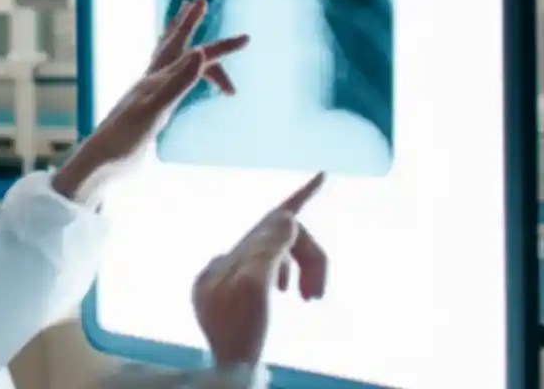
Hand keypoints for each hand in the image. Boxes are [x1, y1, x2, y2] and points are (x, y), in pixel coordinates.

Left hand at [52, 0, 248, 200]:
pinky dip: (176, 71)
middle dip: (190, 23)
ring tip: (189, 30)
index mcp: (158, 78)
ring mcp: (148, 93)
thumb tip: (200, 53)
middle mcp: (152, 80)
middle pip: (175, 44)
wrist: (101, 161)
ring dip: (183, 44)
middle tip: (200, 2)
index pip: (196, 55)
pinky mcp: (146, 107)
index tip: (247, 39)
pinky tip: (177, 76)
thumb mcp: (155, 111)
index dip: (221, 47)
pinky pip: (166, 79)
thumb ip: (178, 83)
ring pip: (169, 59)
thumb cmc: (125, 138)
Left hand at [192, 173, 327, 367]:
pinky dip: (285, 277)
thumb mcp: (252, 288)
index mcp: (234, 258)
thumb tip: (285, 218)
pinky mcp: (232, 296)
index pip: (270, 219)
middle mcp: (228, 261)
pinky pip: (267, 271)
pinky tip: (286, 294)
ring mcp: (228, 278)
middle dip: (309, 259)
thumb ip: (266, 250)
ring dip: (300, 270)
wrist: (221, 375)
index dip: (300, 197)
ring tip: (308, 299)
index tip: (323, 175)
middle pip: (281, 241)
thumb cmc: (238, 334)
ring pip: (277, 256)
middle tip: (317, 296)